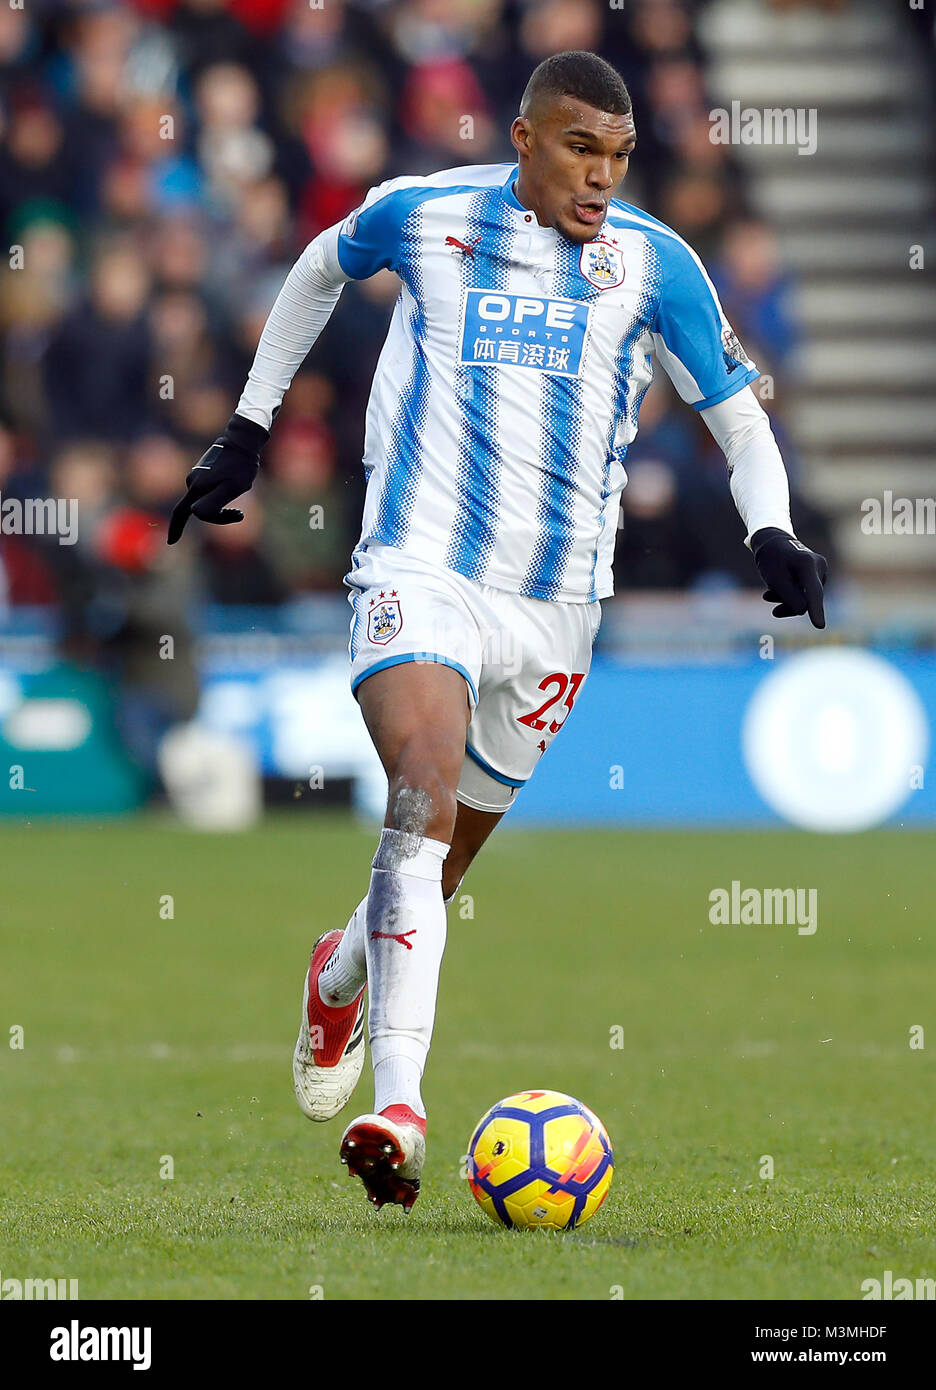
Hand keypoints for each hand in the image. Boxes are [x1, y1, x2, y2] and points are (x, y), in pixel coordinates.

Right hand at [167, 413, 267, 544]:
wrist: (244, 440)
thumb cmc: (240, 466)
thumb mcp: (232, 487)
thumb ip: (213, 502)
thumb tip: (194, 513)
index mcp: (197, 487)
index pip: (181, 512)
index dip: (176, 528)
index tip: (171, 543)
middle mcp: (192, 481)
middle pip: (199, 509)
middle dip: (219, 516)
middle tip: (240, 515)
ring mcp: (197, 475)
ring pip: (206, 501)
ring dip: (223, 506)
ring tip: (241, 496)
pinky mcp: (204, 472)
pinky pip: (209, 492)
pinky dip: (222, 496)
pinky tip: (236, 484)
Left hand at [751, 527, 827, 628]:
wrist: (773, 543)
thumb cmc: (772, 560)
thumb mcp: (775, 579)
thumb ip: (789, 597)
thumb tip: (803, 611)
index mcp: (808, 564)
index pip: (813, 592)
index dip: (815, 611)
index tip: (820, 626)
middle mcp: (819, 566)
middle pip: (809, 597)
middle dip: (789, 604)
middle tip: (772, 607)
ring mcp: (820, 570)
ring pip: (807, 596)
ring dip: (787, 599)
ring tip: (767, 595)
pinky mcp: (817, 575)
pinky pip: (806, 592)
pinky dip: (792, 595)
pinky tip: (774, 593)